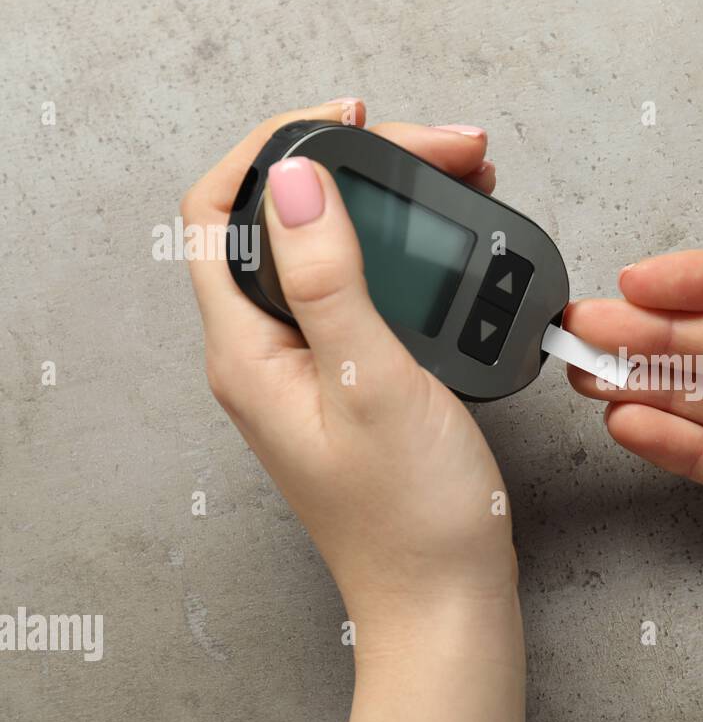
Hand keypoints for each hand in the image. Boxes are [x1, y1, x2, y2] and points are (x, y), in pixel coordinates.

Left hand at [183, 102, 513, 628]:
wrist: (447, 598)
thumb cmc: (413, 514)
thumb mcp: (373, 382)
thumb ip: (328, 279)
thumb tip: (294, 178)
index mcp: (248, 350)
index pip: (219, 210)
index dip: (276, 149)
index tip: (351, 122)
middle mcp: (266, 353)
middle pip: (284, 220)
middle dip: (361, 168)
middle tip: (444, 150)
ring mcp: (310, 368)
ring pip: (331, 251)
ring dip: (391, 205)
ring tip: (463, 182)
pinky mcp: (352, 381)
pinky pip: (365, 291)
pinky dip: (408, 254)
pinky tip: (455, 250)